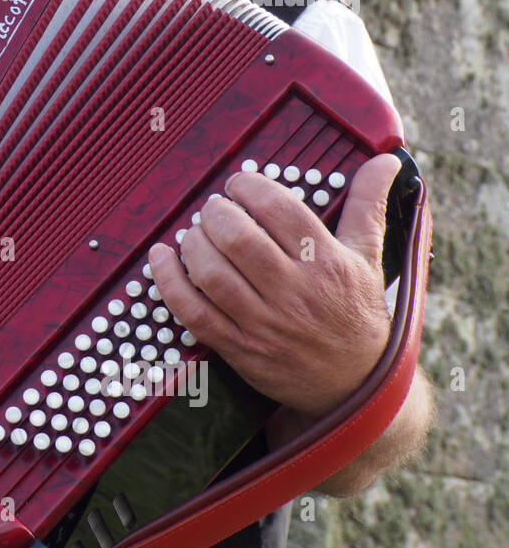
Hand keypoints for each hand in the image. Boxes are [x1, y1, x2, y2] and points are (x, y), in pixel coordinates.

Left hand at [148, 153, 400, 418]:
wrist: (356, 386)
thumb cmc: (358, 314)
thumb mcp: (369, 259)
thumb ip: (369, 206)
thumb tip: (386, 161)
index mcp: (327, 263)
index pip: (280, 210)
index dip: (250, 188)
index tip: (239, 184)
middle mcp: (294, 292)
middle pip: (239, 239)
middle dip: (216, 213)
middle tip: (214, 207)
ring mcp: (264, 323)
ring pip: (213, 274)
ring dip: (193, 244)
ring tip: (194, 231)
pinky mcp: (239, 348)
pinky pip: (193, 312)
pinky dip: (169, 283)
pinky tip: (161, 257)